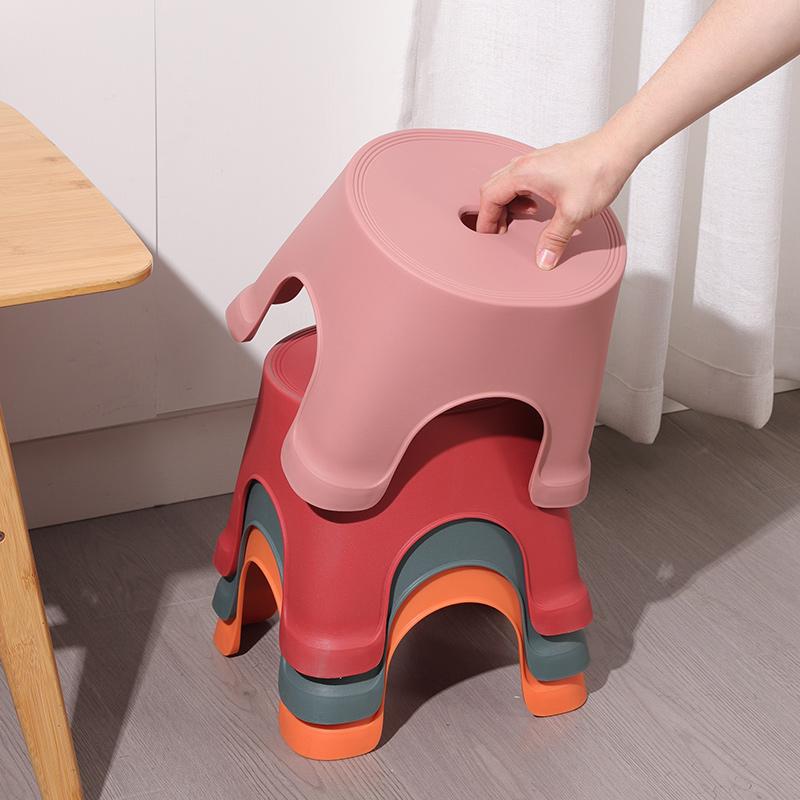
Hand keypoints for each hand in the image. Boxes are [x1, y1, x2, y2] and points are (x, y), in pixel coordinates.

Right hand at [476, 130, 636, 269]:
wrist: (618, 148)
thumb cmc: (597, 170)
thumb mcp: (573, 213)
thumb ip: (555, 239)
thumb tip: (544, 260)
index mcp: (523, 173)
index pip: (490, 197)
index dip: (486, 220)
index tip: (489, 237)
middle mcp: (525, 164)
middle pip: (493, 188)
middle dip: (493, 212)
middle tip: (501, 232)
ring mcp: (535, 161)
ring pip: (506, 182)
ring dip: (507, 203)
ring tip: (521, 219)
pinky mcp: (546, 162)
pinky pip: (520, 178)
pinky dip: (519, 194)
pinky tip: (536, 206)